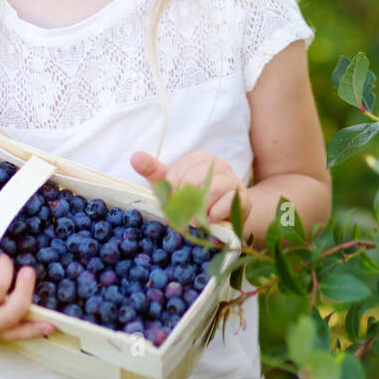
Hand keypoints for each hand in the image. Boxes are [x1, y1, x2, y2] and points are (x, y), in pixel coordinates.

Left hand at [129, 150, 248, 222]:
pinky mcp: (244, 198)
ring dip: (199, 210)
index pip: (178, 173)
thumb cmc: (195, 201)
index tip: (173, 204)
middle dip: (184, 203)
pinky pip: (228, 202)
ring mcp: (233, 180)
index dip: (172, 194)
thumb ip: (154, 172)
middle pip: (193, 180)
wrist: (225, 219)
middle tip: (182, 216)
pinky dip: (215, 214)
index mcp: (199, 159)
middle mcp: (218, 164)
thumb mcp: (172, 188)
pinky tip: (210, 221)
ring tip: (195, 221)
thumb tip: (135, 157)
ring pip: (211, 189)